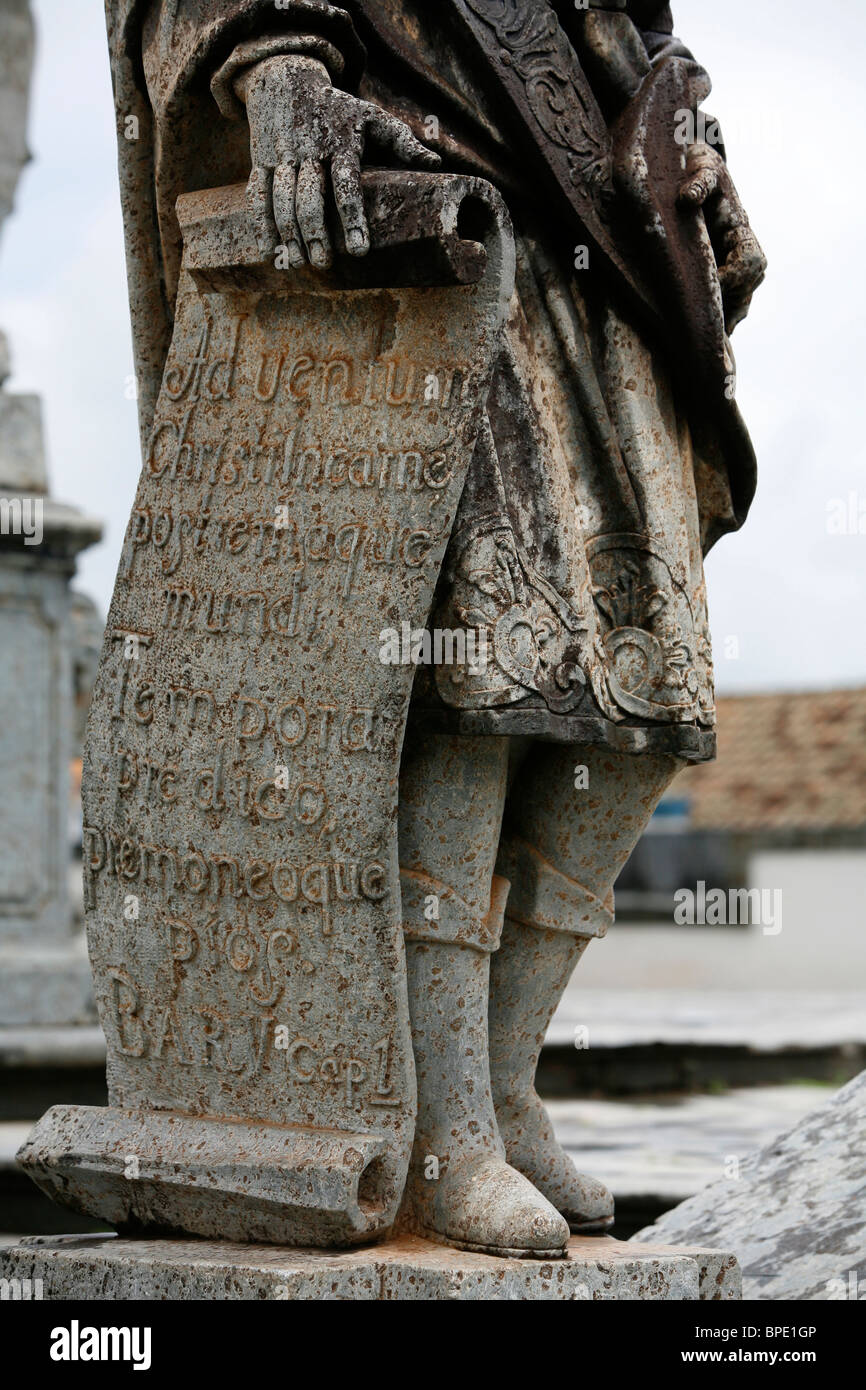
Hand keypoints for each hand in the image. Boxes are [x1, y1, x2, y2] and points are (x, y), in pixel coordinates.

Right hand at [236, 54, 439, 268]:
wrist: (285, 79)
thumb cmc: (338, 108)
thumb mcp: (371, 116)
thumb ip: (402, 141)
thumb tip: (435, 164)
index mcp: (339, 143)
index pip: (346, 185)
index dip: (352, 218)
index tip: (359, 251)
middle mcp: (309, 151)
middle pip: (309, 197)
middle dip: (315, 232)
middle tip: (323, 263)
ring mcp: (282, 157)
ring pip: (281, 200)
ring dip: (287, 234)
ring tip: (296, 264)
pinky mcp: (262, 161)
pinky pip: (258, 195)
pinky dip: (260, 224)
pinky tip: (267, 251)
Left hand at [678, 141, 766, 331]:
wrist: (700, 170)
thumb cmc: (700, 169)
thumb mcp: (701, 169)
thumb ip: (697, 183)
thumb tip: (686, 198)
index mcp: (743, 230)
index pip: (749, 263)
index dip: (730, 279)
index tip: (706, 287)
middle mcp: (747, 251)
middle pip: (748, 288)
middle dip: (729, 305)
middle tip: (703, 324)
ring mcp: (739, 265)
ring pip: (742, 301)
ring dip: (727, 319)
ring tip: (707, 340)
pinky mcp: (727, 274)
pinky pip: (732, 304)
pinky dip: (721, 319)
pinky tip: (705, 336)